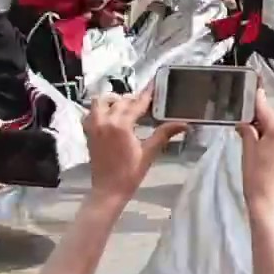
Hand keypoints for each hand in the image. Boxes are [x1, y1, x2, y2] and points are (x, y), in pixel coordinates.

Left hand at [84, 87, 184, 202]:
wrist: (108, 190)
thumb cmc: (130, 173)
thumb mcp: (149, 152)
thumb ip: (164, 134)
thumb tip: (184, 124)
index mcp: (121, 125)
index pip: (137, 103)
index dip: (148, 93)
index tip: (155, 83)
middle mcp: (105, 121)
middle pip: (120, 101)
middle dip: (133, 100)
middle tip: (146, 104)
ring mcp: (94, 126)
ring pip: (100, 102)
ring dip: (113, 101)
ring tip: (125, 108)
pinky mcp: (88, 133)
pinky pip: (90, 113)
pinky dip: (99, 110)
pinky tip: (110, 116)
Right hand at [237, 88, 273, 209]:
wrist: (270, 201)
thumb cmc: (255, 177)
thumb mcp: (248, 150)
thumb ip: (248, 130)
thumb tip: (245, 120)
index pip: (266, 108)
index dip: (258, 98)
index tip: (254, 86)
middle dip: (264, 114)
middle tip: (249, 118)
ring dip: (272, 124)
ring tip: (258, 130)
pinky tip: (268, 140)